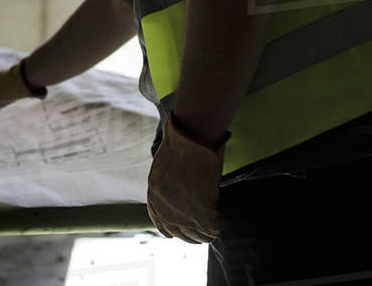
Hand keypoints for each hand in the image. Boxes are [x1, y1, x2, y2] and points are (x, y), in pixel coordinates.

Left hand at [146, 115, 224, 243]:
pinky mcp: (199, 206)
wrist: (192, 133)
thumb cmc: (183, 142)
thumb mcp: (166, 166)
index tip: (175, 234)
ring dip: (203, 234)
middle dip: (189, 235)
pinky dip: (214, 228)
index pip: (159, 219)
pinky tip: (218, 227)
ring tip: (212, 232)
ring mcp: (181, 206)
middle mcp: (163, 202)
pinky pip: (208, 225)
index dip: (168, 228)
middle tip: (201, 237)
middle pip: (177, 229)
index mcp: (153, 190)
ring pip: (193, 231)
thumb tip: (179, 197)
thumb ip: (169, 184)